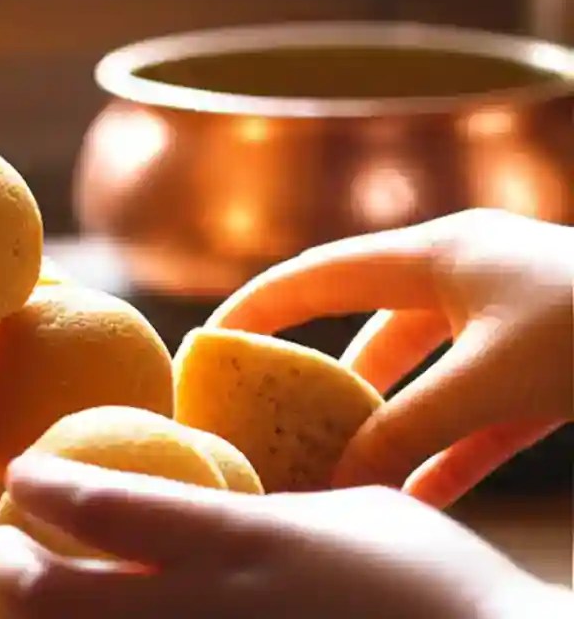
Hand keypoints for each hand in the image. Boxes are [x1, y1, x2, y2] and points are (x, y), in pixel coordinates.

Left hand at [0, 454, 571, 618]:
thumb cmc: (434, 587)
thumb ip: (273, 511)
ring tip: (39, 600)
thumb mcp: (354, 516)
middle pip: (58, 599)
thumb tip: (228, 505)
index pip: (103, 504)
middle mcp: (205, 612)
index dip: (42, 486)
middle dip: (9, 572)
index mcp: (239, 542)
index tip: (18, 474)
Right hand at [206, 209, 572, 506]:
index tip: (211, 343)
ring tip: (341, 467)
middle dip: (325, 382)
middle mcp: (465, 275)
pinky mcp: (545, 360)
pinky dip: (448, 448)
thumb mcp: (489, 382)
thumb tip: (340, 479)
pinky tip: (420, 496)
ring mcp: (507, 316)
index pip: (320, 275)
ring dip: (388, 424)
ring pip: (424, 374)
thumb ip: (408, 431)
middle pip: (369, 328)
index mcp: (437, 254)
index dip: (259, 307)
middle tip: (278, 419)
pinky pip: (478, 409)